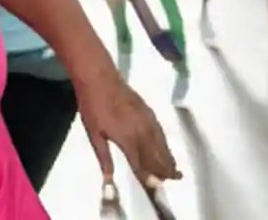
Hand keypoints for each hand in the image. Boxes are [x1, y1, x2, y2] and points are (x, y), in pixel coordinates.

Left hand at [75, 69, 181, 185]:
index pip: (141, 163)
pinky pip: (160, 131)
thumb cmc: (93, 106)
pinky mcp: (148, 111)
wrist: (100, 78)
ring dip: (169, 157)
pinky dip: (165, 143)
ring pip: (161, 143)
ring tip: (175, 169)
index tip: (156, 188)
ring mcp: (147, 120)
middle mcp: (141, 131)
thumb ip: (104, 157)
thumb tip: (108, 178)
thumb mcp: (94, 134)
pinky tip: (166, 147)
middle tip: (174, 180)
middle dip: (165, 169)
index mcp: (127, 139)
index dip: (148, 177)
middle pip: (156, 154)